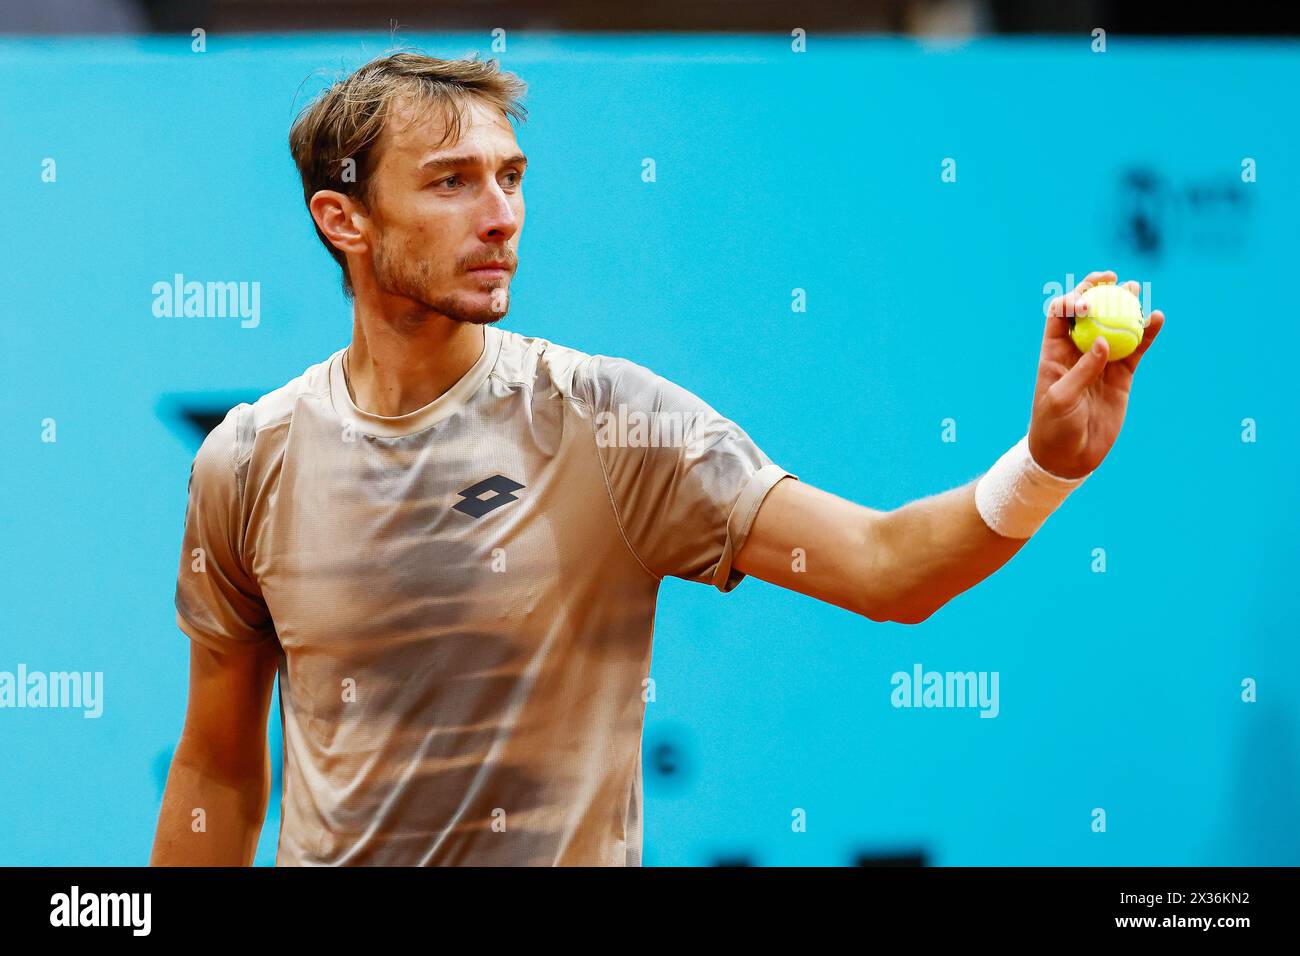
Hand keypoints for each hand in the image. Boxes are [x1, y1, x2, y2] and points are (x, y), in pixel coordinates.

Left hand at [1027, 270, 1164, 478]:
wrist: (1071, 455)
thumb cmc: (1054, 426)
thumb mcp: (1061, 399)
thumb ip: (1081, 370)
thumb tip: (1101, 342)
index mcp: (1053, 352)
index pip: (1060, 316)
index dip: (1071, 301)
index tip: (1087, 304)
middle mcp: (1077, 351)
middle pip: (1089, 312)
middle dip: (1098, 290)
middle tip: (1112, 279)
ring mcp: (1101, 361)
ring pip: (1115, 325)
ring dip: (1125, 305)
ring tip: (1135, 289)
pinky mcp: (1121, 375)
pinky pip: (1136, 349)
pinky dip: (1146, 333)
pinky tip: (1157, 319)